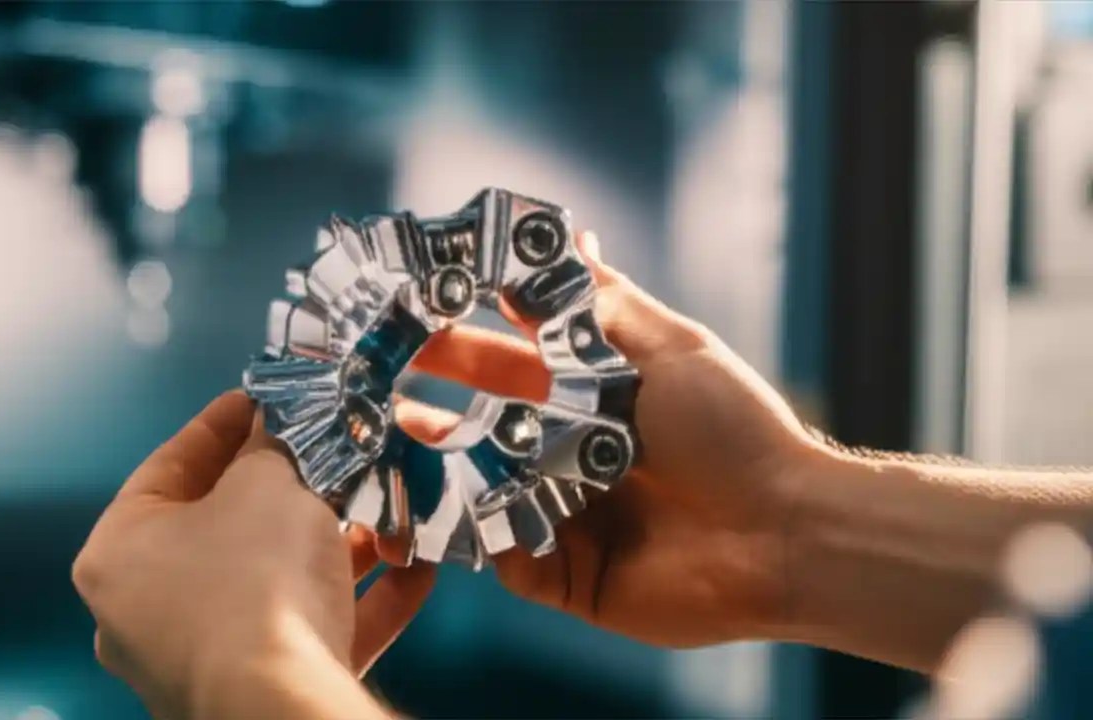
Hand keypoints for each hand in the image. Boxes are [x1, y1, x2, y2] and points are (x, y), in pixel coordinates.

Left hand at [72, 392, 433, 718]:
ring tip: (383, 506)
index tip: (266, 397)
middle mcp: (146, 612)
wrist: (283, 709)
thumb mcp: (268, 483)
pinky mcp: (257, 694)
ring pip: (275, 583)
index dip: (224, 423)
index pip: (169, 465)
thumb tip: (275, 421)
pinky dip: (356, 600)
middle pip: (226, 527)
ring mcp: (200, 660)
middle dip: (289, 487)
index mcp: (120, 552)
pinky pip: (310, 633)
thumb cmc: (254, 582)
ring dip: (335, 544)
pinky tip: (414, 569)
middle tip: (330, 450)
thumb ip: (271, 444)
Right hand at [409, 233, 819, 647]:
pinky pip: (508, 560)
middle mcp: (571, 457)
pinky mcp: (570, 580)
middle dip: (433, 404)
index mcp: (592, 401)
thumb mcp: (669, 348)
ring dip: (441, 471)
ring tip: (394, 444)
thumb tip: (573, 237)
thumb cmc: (733, 431)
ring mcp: (566, 519)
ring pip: (485, 495)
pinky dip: (481, 540)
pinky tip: (450, 512)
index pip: (508, 365)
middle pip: (482, 428)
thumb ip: (607, 303)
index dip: (460, 342)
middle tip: (379, 383)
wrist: (784, 534)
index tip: (410, 319)